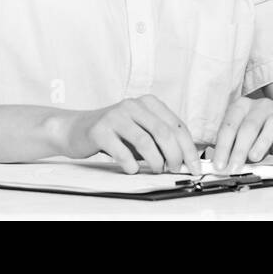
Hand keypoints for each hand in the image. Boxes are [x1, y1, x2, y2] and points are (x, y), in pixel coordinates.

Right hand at [61, 95, 202, 174]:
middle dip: (175, 156)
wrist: (77, 129)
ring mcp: (115, 116)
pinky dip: (131, 164)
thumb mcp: (141, 129)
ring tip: (156, 170)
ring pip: (145, 141)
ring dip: (155, 162)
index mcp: (148, 103)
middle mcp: (132, 105)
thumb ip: (162, 138)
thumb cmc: (114, 132)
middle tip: (175, 170)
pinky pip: (122, 151)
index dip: (189, 149)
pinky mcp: (100, 130)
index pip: (177, 125)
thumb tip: (187, 158)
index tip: (195, 166)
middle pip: (164, 132)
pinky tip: (132, 168)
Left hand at [208, 96, 272, 172]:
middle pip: (248, 126)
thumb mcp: (244, 141)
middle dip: (239, 149)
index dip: (223, 147)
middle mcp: (262, 106)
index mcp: (243, 106)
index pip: (229, 126)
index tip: (219, 165)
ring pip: (272, 124)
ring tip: (254, 158)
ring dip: (262, 142)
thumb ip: (233, 149)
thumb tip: (223, 165)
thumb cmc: (261, 136)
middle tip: (234, 166)